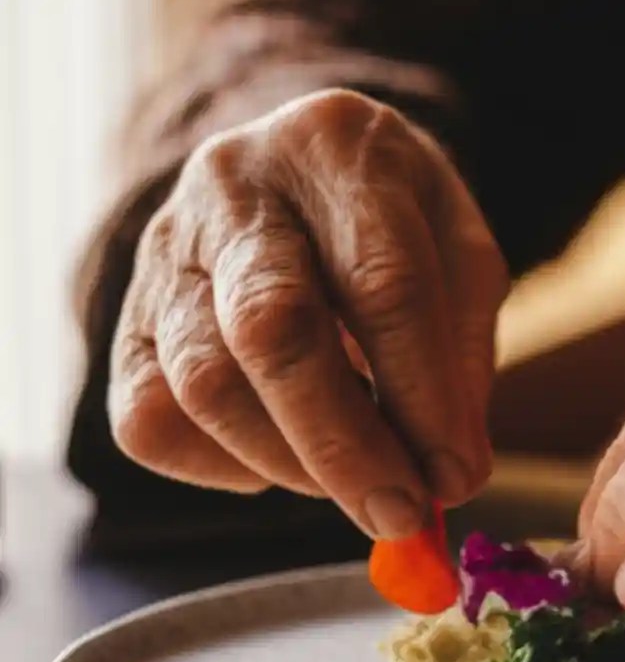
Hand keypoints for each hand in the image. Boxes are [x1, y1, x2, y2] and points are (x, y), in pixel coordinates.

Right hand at [109, 89, 508, 538]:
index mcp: (339, 149)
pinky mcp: (126, 314)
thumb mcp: (458, 254)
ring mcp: (165, 249)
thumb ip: (461, 354)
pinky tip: (278, 455)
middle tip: (398, 513)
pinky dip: (221, 467)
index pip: (382, 284)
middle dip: (344, 445)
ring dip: (291, 464)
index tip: (455, 478)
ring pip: (204, 383)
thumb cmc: (394, 222)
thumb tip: (451, 476)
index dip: (421, 395)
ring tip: (355, 479)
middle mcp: (236, 186)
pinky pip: (147, 419)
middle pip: (272, 331)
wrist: (298, 171)